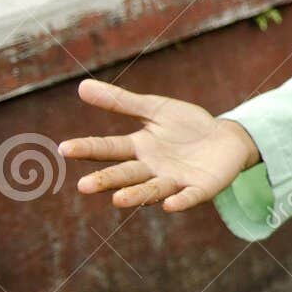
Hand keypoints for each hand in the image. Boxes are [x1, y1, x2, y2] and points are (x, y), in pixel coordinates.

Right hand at [58, 79, 260, 212]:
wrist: (226, 138)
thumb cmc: (186, 126)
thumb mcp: (155, 109)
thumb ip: (121, 102)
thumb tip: (81, 86)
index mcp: (138, 148)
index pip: (108, 148)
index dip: (88, 148)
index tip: (65, 148)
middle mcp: (152, 169)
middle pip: (126, 174)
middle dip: (107, 180)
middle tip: (84, 186)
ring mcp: (175, 180)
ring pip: (152, 189)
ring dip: (136, 195)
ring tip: (117, 199)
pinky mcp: (200, 188)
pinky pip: (189, 197)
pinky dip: (179, 201)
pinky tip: (169, 205)